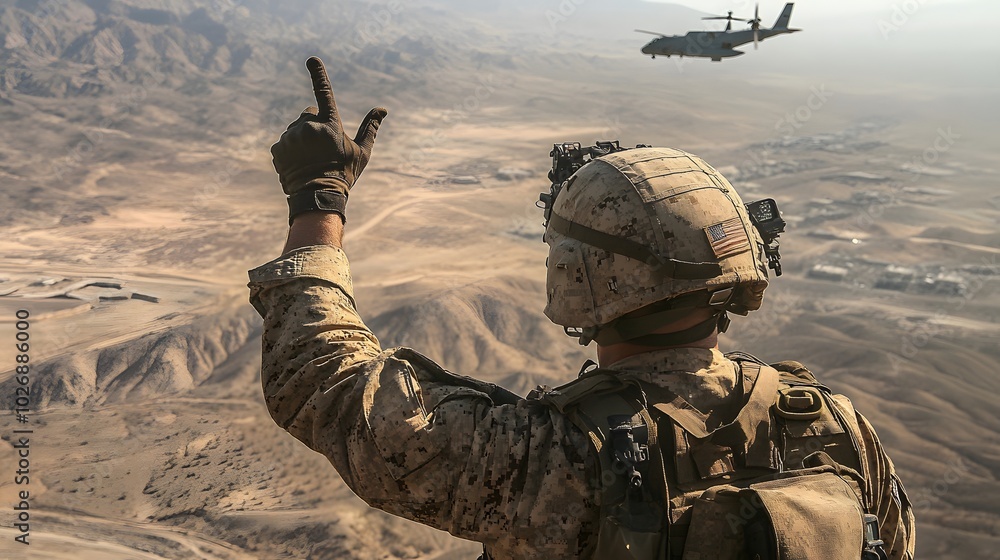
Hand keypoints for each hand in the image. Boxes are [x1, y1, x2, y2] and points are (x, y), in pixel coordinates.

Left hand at [271, 57, 387, 196]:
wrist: (318, 198)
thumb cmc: (344, 174)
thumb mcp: (362, 152)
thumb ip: (371, 127)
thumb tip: (383, 109)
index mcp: (330, 124)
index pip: (324, 93)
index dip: (318, 74)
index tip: (311, 60)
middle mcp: (308, 126)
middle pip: (308, 115)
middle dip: (314, 125)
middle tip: (322, 147)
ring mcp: (291, 137)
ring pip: (296, 130)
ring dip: (302, 139)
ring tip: (311, 160)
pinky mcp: (278, 148)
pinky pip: (284, 143)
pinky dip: (290, 151)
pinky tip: (299, 166)